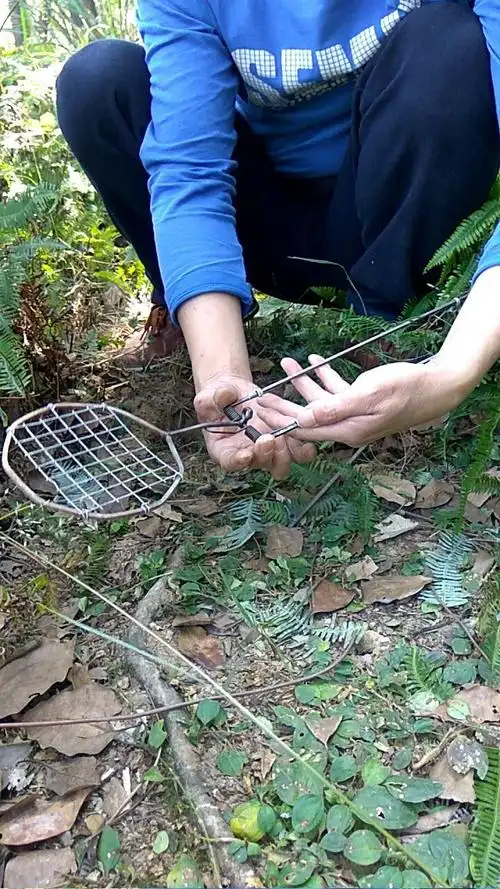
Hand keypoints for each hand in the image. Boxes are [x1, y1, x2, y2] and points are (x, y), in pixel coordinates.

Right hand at [194, 372, 315, 477]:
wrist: (235, 394)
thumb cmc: (219, 400)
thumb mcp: (210, 396)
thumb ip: (214, 398)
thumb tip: (224, 395)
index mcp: (225, 450)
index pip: (230, 462)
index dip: (238, 461)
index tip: (245, 454)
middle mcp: (248, 455)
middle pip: (260, 464)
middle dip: (267, 454)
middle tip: (268, 438)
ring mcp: (268, 451)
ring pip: (281, 463)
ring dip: (287, 452)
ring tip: (288, 432)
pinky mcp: (284, 442)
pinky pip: (297, 452)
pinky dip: (302, 445)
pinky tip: (304, 430)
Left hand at [257, 354, 471, 445]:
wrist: (439, 386)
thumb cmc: (406, 388)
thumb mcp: (370, 394)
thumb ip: (336, 407)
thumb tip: (304, 418)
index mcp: (347, 431)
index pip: (304, 428)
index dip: (279, 419)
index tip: (258, 409)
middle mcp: (348, 427)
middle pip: (307, 418)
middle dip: (282, 403)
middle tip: (259, 393)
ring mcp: (355, 416)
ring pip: (321, 401)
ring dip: (303, 382)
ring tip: (286, 362)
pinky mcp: (363, 402)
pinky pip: (337, 392)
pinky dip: (325, 377)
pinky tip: (315, 360)